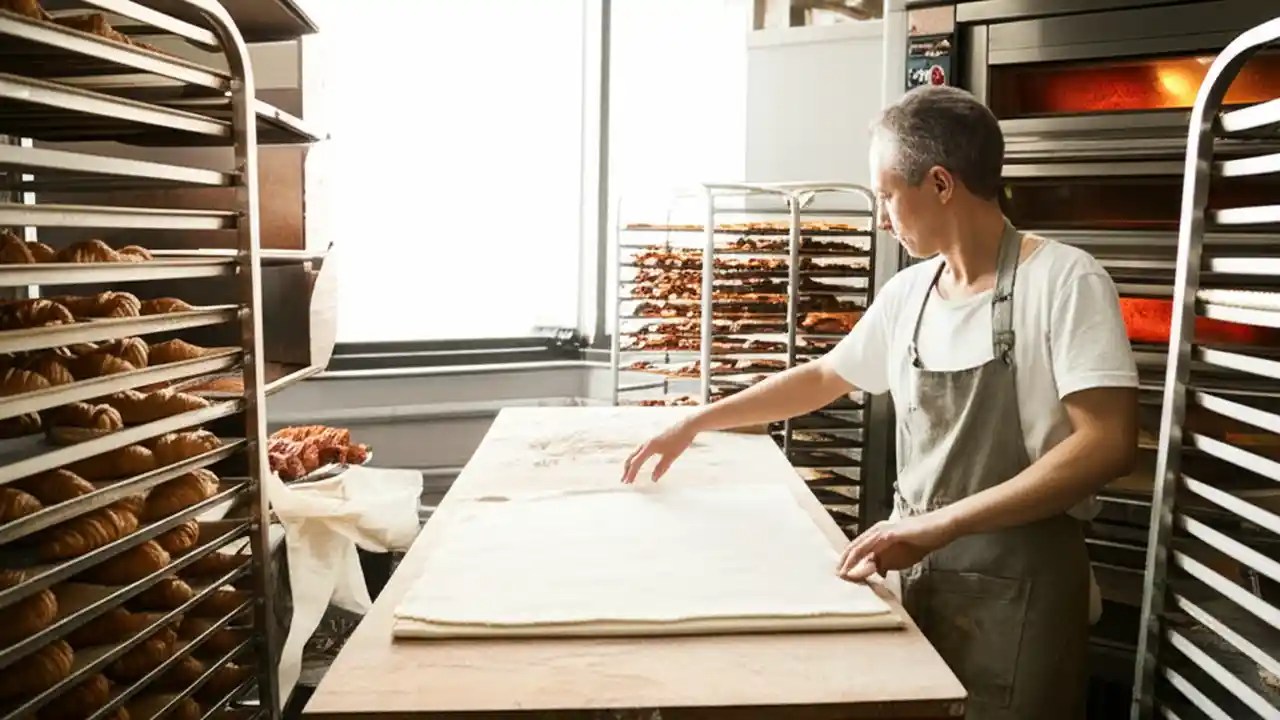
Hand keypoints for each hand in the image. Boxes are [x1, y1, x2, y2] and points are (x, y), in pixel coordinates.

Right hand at [621, 419, 698, 483]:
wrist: (687, 426)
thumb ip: (661, 468)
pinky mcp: (654, 441)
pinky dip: (636, 459)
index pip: (636, 462)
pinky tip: (640, 462)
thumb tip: (653, 479)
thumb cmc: (679, 441)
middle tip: (624, 480)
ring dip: (631, 464)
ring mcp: (649, 441)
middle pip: (632, 457)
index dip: (631, 473)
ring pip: (635, 454)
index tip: (627, 482)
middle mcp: (646, 444)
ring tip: (629, 473)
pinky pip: (640, 451)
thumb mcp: (671, 456)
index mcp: (649, 447)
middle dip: (627, 469)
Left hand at [837, 512, 958, 580]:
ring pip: (860, 548)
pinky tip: (861, 569)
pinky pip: (873, 548)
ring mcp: (883, 530)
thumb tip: (879, 572)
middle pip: (854, 547)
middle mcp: (876, 530)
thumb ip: (888, 562)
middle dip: (843, 562)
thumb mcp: (901, 556)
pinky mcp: (891, 533)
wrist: (939, 528)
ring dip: (850, 563)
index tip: (841, 575)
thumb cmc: (921, 540)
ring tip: (844, 576)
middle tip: (836, 577)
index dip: (847, 561)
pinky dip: (865, 560)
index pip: (857, 548)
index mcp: (877, 534)